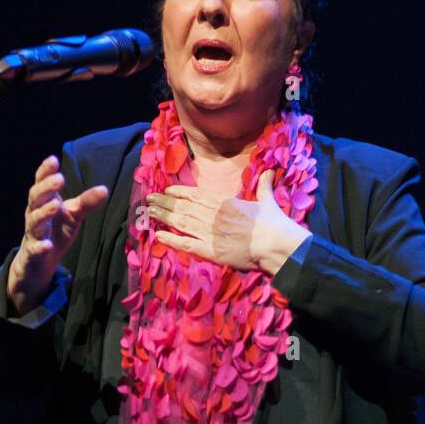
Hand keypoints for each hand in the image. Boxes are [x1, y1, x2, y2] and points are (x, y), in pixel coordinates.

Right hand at [8, 154, 108, 315]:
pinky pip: (34, 249)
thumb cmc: (55, 232)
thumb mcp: (73, 216)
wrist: (37, 264)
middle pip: (35, 198)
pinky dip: (40, 247)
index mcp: (43, 202)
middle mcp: (34, 215)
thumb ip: (86, 203)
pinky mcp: (32, 254)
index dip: (45, 171)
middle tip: (59, 179)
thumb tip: (104, 189)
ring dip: (44, 213)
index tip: (54, 160)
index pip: (41, 183)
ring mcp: (32, 234)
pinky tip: (47, 246)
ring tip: (56, 205)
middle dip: (46, 188)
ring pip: (34, 221)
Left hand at [144, 170, 310, 276]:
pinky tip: (158, 235)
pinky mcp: (210, 251)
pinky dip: (171, 240)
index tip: (167, 191)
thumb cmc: (273, 223)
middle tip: (150, 199)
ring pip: (180, 222)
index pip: (196, 194)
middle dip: (165, 202)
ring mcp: (209, 233)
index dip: (179, 192)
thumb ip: (264, 186)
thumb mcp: (267, 200)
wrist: (275, 244)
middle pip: (183, 207)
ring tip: (150, 212)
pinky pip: (185, 244)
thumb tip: (269, 172)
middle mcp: (212, 215)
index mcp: (224, 202)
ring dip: (163, 216)